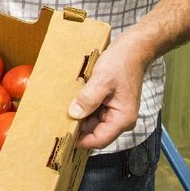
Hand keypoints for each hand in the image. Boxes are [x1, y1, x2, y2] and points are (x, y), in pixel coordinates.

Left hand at [68, 34, 151, 149]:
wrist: (133, 49)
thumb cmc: (121, 63)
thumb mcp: (102, 79)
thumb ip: (89, 98)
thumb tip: (74, 114)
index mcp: (122, 118)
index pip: (99, 140)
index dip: (81, 141)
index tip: (62, 138)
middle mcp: (119, 119)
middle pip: (94, 132)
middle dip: (76, 128)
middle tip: (56, 122)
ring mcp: (114, 112)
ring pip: (91, 122)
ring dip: (78, 116)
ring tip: (61, 110)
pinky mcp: (109, 104)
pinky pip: (93, 111)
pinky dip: (82, 108)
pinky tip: (72, 100)